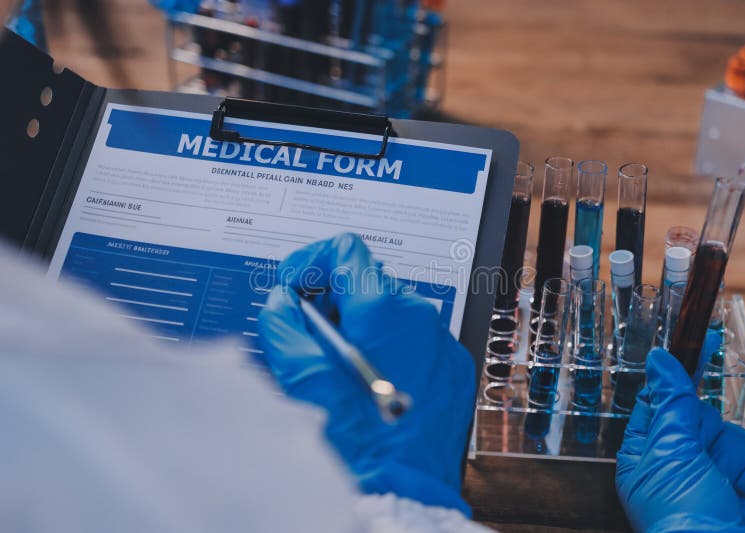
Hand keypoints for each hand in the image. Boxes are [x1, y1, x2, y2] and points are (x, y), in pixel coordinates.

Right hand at [257, 233, 476, 514]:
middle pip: (369, 281)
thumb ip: (283, 326)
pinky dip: (391, 348)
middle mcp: (421, 318)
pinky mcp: (454, 369)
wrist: (405, 494)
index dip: (311, 260)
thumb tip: (281, 302)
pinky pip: (417, 341)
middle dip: (333, 299)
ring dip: (362, 326)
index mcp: (384, 310)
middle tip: (310, 332)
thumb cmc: (358, 446)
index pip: (346, 250)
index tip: (296, 283)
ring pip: (393, 312)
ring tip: (340, 365)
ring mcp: (443, 344)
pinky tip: (373, 383)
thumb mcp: (302, 379)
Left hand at [616, 344, 744, 531]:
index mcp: (647, 450)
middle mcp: (681, 459)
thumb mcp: (668, 449)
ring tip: (721, 486)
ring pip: (734, 433)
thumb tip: (659, 359)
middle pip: (704, 413)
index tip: (700, 337)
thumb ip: (670, 401)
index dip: (679, 373)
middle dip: (707, 434)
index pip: (662, 399)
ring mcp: (718, 471)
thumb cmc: (681, 515)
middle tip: (700, 461)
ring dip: (731, 459)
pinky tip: (743, 493)